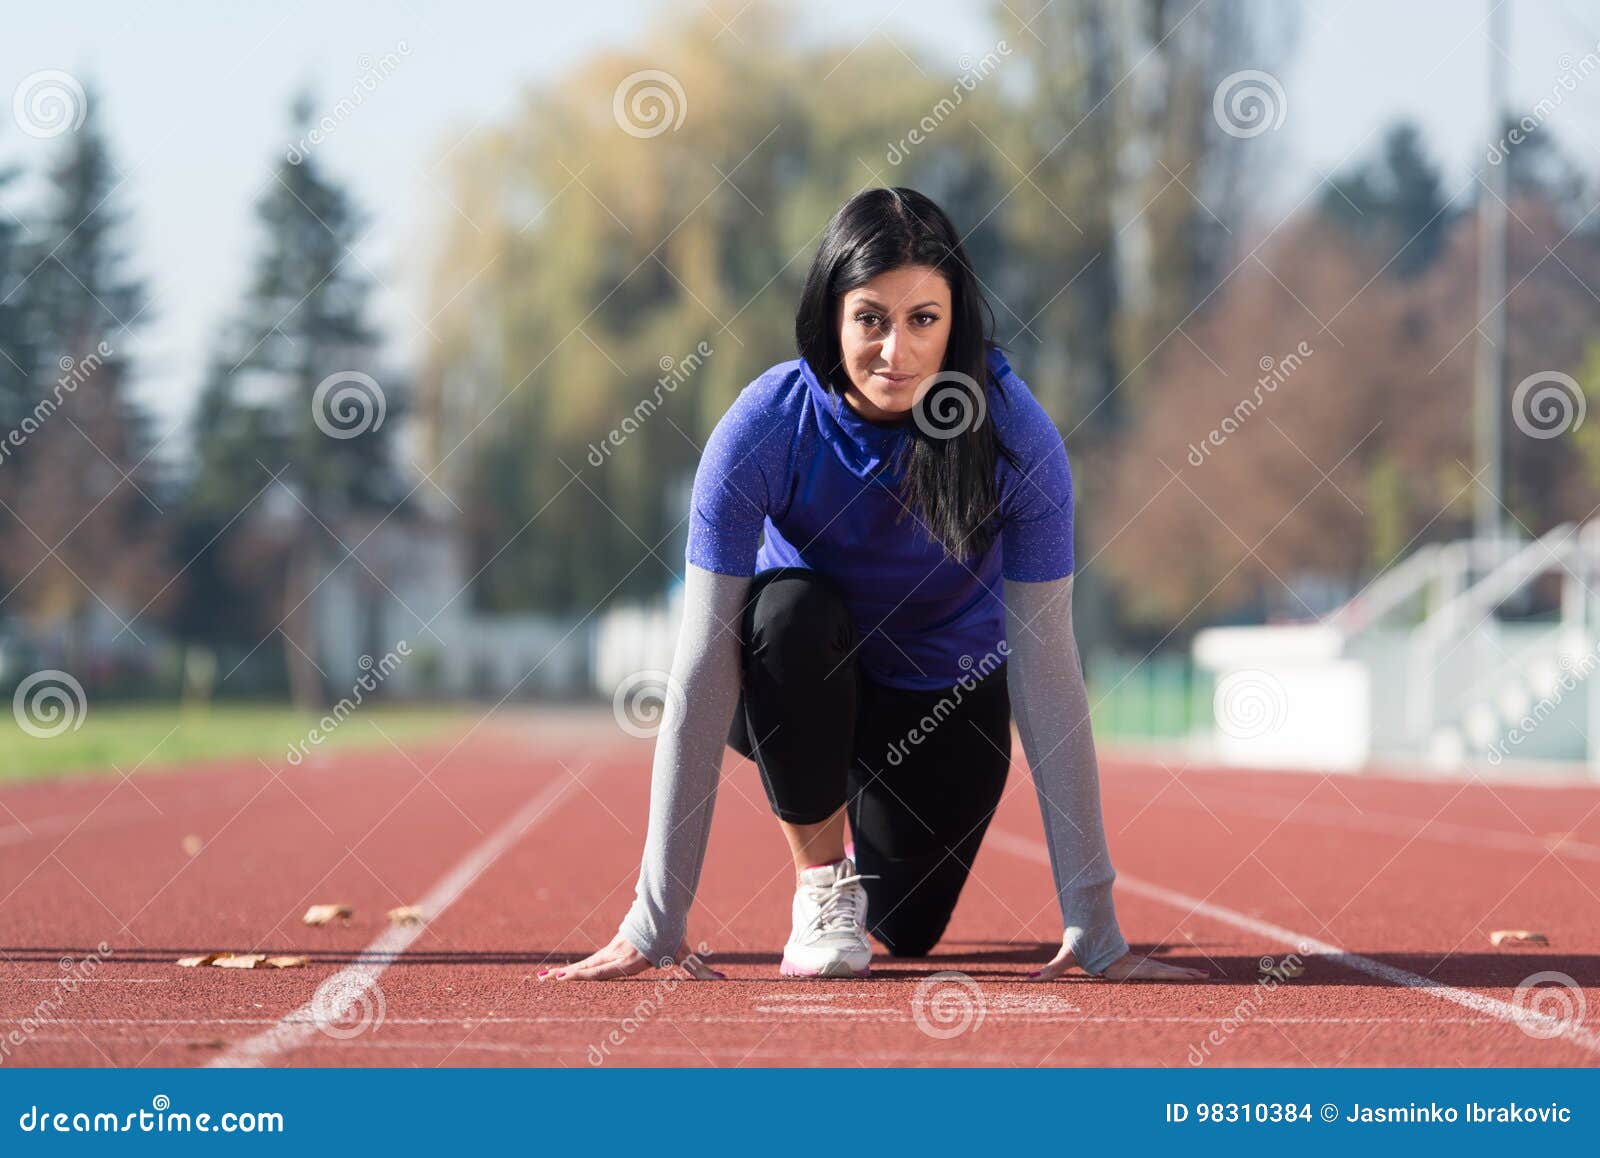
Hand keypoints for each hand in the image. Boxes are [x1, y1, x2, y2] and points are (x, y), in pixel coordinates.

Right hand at [537, 930, 725, 981]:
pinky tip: (564, 974)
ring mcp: (613, 949)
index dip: (585, 975)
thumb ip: (702, 971)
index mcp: (631, 959)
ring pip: (588, 963)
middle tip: (547, 981)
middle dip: (569, 975)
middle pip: (590, 966)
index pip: (604, 970)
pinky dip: (579, 968)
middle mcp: (618, 954)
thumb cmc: (675, 934)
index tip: (566, 978)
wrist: (665, 908)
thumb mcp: (686, 954)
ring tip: (547, 979)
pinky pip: (593, 960)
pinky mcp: (613, 946)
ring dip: (569, 973)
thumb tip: (725, 981)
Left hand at [1025, 942, 1209, 981]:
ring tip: (1207, 977)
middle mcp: (1134, 963)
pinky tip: (1192, 977)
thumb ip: (1049, 969)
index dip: (1163, 973)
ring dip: (1184, 974)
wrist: (1085, 928)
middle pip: (1161, 970)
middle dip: (1182, 974)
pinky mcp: (1138, 964)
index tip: (1180, 975)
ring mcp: (1138, 963)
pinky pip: (1160, 970)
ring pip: (1164, 970)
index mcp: (1122, 964)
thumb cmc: (1076, 944)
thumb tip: (1030, 978)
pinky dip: (1176, 974)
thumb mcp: (1064, 958)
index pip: (1145, 970)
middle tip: (1205, 977)